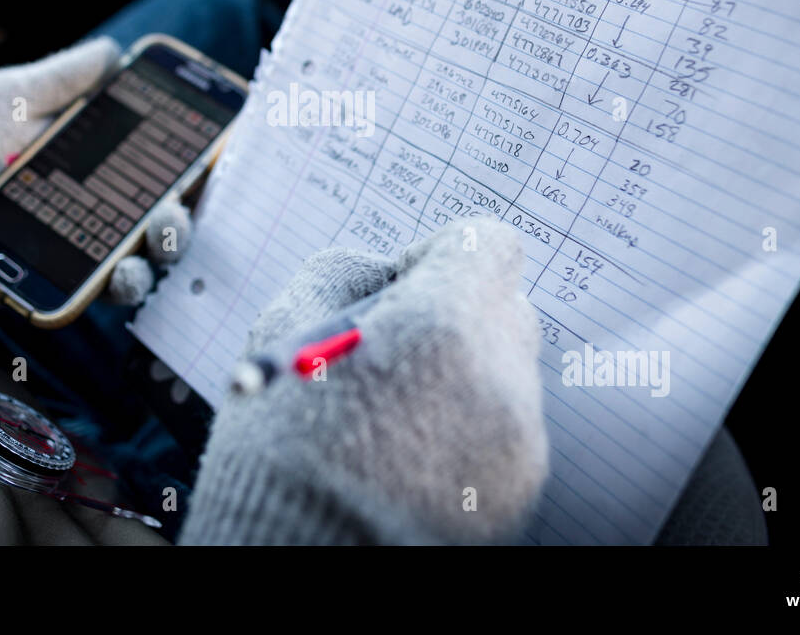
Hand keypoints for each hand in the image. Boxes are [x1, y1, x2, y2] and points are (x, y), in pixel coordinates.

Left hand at [0, 38, 190, 307]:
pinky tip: (123, 272)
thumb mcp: (5, 97)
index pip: (154, 159)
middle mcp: (93, 205)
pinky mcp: (58, 286)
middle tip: (182, 204)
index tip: (214, 153)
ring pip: (143, 254)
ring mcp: (79, 248)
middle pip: (162, 210)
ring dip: (163, 247)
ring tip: (159, 236)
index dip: (191, 159)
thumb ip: (61, 77)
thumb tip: (118, 52)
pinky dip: (124, 283)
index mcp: (88, 158)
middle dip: (185, 209)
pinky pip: (103, 291)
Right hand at [180, 220, 549, 544]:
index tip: (406, 282)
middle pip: (504, 307)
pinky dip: (466, 428)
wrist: (299, 554)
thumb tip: (393, 274)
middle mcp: (498, 374)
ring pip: (505, 370)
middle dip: (455, 316)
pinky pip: (505, 428)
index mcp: (444, 322)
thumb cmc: (281, 444)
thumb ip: (356, 272)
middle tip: (395, 349)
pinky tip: (412, 453)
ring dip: (462, 374)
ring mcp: (517, 437)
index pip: (488, 244)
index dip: (440, 254)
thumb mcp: (289, 324)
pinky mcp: (519, 486)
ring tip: (395, 414)